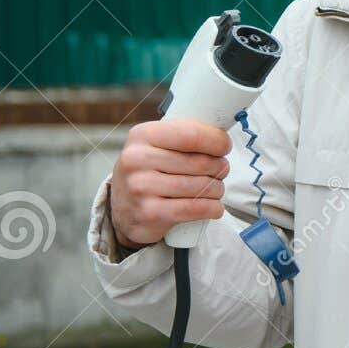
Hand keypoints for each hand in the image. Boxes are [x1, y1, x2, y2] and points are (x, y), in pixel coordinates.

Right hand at [108, 118, 231, 248]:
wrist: (124, 207)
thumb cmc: (150, 170)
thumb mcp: (158, 144)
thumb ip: (186, 135)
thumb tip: (222, 137)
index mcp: (143, 135)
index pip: (191, 134)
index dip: (217, 141)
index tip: (224, 147)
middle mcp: (137, 159)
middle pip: (201, 162)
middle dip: (220, 167)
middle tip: (220, 171)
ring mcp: (140, 187)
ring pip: (201, 186)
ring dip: (217, 189)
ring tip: (213, 189)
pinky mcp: (149, 212)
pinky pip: (195, 208)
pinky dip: (213, 208)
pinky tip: (213, 206)